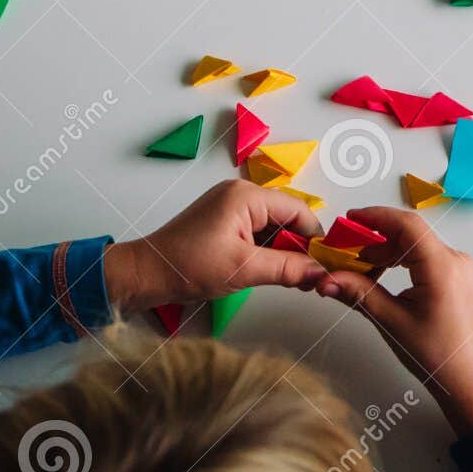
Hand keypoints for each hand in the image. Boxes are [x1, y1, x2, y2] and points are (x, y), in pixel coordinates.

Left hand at [103, 180, 326, 311]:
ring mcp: (232, 205)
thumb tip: (321, 274)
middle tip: (311, 277)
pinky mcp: (225, 220)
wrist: (146, 274)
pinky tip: (272, 270)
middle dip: (301, 247)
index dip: (316, 239)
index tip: (326, 265)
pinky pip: (259, 230)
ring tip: (293, 278)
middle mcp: (241, 193)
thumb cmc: (187, 267)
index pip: (299, 211)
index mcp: (246, 196)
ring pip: (275, 226)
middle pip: (289, 217)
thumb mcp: (244, 270)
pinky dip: (268, 250)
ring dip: (285, 250)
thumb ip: (287, 270)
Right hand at [314, 207, 472, 435]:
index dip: (376, 217)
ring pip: (417, 245)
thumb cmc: (436, 355)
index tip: (349, 220)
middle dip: (375, 238)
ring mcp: (460, 267)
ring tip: (358, 267)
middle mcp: (456, 260)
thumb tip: (325, 279)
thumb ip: (359, 294)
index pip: (407, 225)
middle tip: (344, 249)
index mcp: (442, 267)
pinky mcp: (458, 277)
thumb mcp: (392, 322)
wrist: (470, 379)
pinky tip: (380, 275)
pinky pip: (426, 258)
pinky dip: (401, 261)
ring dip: (387, 251)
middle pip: (410, 234)